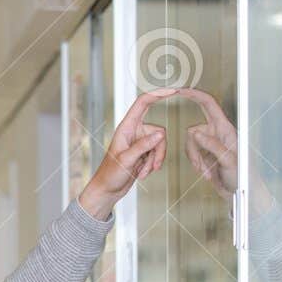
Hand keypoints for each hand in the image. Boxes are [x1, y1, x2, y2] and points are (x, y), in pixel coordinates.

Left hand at [78, 88, 174, 219]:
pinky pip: (157, 153)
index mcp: (126, 127)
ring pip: (160, 144)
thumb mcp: (127, 160)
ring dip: (154, 160)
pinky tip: (142, 173)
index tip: (173, 90)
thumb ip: (143, 146)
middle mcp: (134, 132)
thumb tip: (161, 134)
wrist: (107, 190)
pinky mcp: (143, 152)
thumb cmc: (110, 174)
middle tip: (152, 166)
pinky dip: (152, 164)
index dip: (158, 94)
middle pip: (158, 131)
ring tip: (143, 172)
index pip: (143, 103)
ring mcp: (139, 142)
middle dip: (158, 150)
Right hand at [178, 87, 238, 197]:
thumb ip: (212, 145)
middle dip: (193, 149)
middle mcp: (217, 134)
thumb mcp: (227, 160)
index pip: (209, 105)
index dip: (196, 96)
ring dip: (195, 159)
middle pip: (193, 131)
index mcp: (226, 129)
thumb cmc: (241, 176)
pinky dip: (196, 164)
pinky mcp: (205, 154)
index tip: (182, 91)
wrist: (239, 193)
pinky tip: (206, 172)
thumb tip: (195, 133)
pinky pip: (191, 154)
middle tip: (200, 163)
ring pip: (190, 144)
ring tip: (206, 170)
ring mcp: (210, 144)